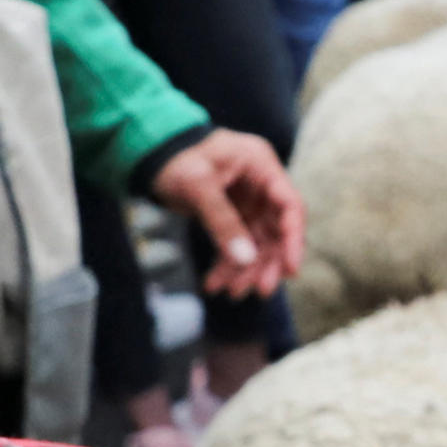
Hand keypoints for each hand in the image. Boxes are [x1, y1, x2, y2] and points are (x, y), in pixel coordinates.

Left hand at [151, 126, 305, 297]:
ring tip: (231, 292)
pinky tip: (215, 283)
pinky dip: (227, 265)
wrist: (153, 154)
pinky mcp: (234, 215)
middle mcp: (261, 184)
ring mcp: (249, 201)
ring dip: (246, 269)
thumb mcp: (197, 185)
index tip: (290, 269)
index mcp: (260, 165)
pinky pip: (237, 245)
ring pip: (258, 243)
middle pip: (277, 229)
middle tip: (260, 291)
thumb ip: (221, 221)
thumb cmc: (176, 158)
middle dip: (268, 262)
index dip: (293, 239)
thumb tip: (245, 260)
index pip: (290, 205)